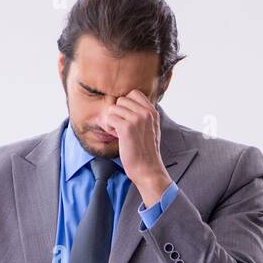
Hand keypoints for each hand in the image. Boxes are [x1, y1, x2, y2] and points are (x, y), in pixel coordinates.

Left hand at [99, 90, 171, 206]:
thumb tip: (128, 105)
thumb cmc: (147, 152)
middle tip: (121, 126)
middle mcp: (146, 113)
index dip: (126, 104)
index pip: (134, 93)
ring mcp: (137, 119)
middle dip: (118, 112)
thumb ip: (144, 115)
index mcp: (153, 112)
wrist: (148, 169)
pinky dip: (109, 126)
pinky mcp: (126, 128)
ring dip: (112, 120)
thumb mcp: (152, 129)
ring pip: (114, 108)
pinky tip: (115, 136)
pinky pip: (110, 118)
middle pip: (122, 99)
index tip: (126, 117)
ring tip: (118, 132)